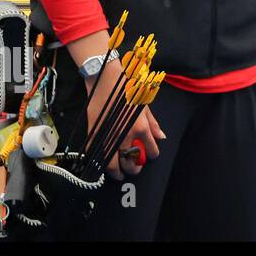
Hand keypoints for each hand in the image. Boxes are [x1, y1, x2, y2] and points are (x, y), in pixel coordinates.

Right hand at [84, 61, 164, 180]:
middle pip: (130, 162)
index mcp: (140, 128)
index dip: (152, 155)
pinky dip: (99, 163)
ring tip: (120, 174)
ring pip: (112, 164)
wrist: (105, 80)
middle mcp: (124, 135)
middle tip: (135, 169)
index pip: (150, 150)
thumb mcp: (145, 105)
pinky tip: (104, 165)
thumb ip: (153, 124)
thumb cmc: (128, 89)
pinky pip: (96, 155)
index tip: (151, 156)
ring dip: (117, 172)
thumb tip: (161, 137)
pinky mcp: (94, 135)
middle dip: (134, 169)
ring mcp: (108, 136)